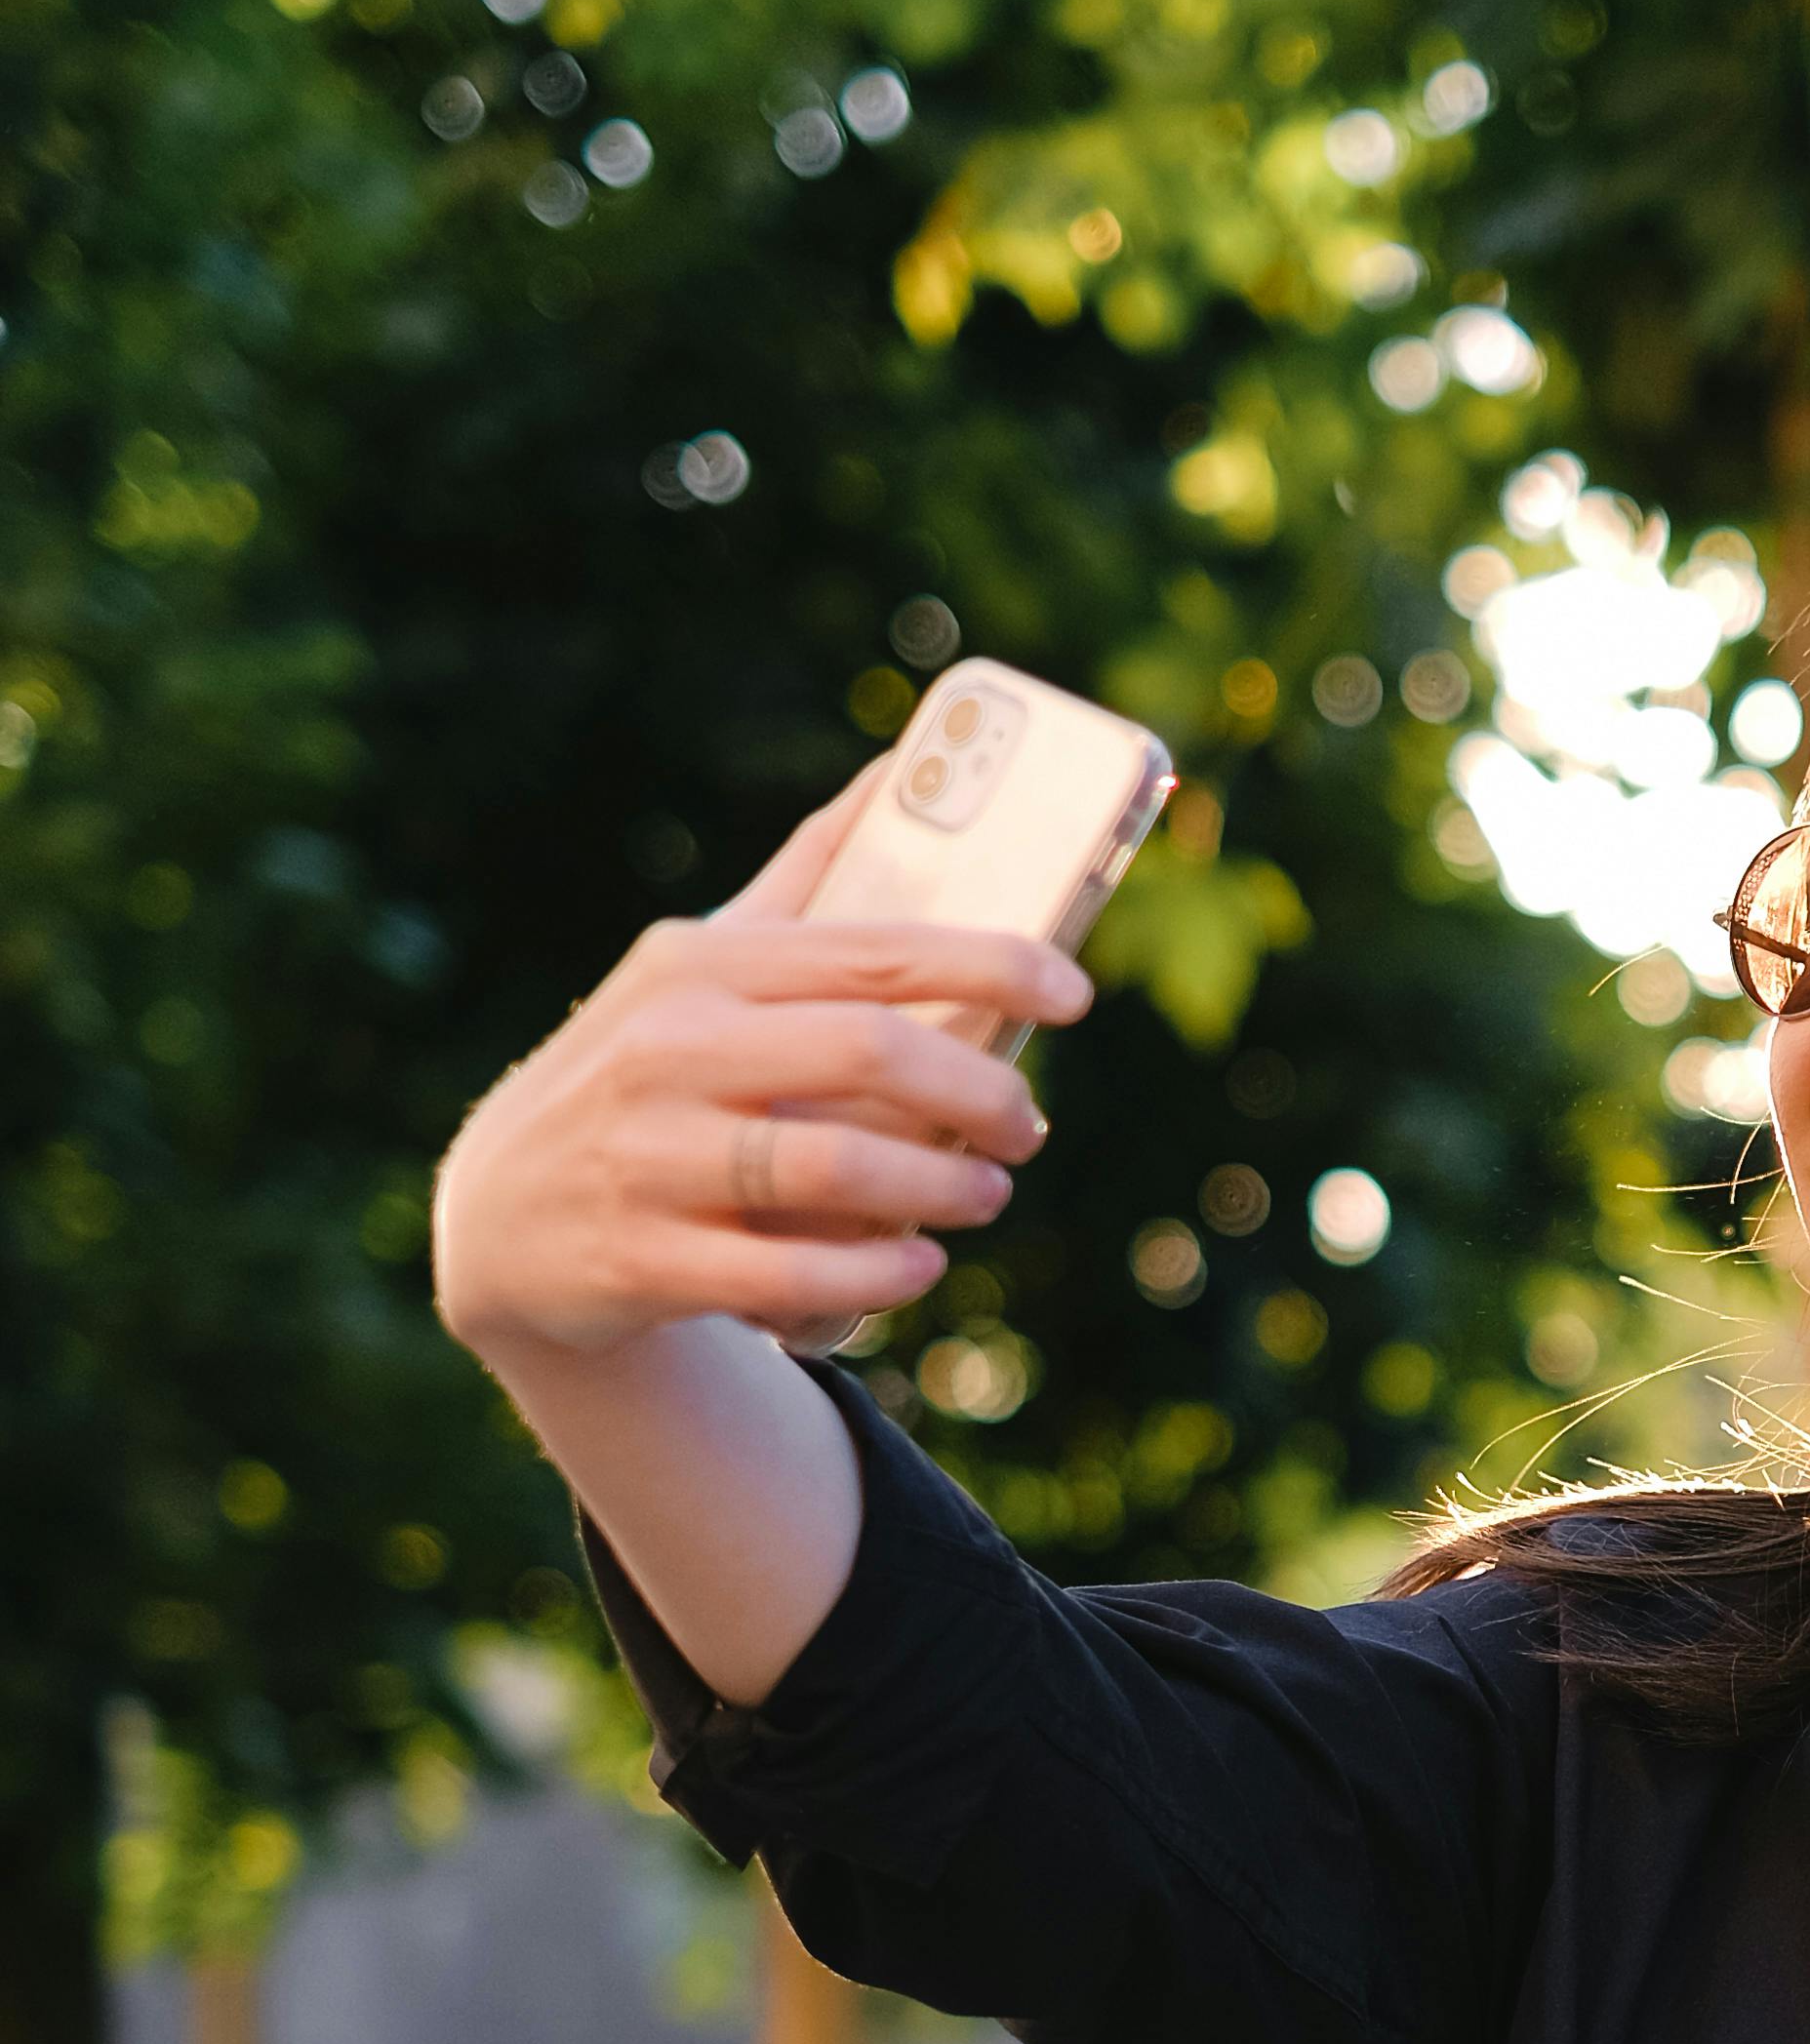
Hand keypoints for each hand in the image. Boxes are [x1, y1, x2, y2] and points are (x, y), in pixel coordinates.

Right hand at [433, 790, 1093, 1367]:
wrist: (501, 1217)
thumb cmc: (641, 1072)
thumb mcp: (694, 967)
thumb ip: (798, 882)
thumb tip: (894, 772)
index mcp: (700, 966)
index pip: (871, 949)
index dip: (992, 964)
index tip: (1074, 991)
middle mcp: (668, 1048)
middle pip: (868, 1052)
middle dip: (979, 1091)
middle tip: (1027, 1125)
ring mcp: (648, 1156)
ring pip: (836, 1166)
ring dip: (941, 1187)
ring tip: (986, 1193)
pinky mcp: (642, 1261)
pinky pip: (791, 1271)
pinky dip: (878, 1270)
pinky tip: (920, 1261)